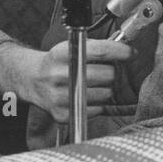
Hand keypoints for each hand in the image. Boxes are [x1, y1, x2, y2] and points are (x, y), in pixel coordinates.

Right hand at [0, 39, 131, 123]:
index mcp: (62, 53)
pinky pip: (97, 110)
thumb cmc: (58, 62)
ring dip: (106, 89)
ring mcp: (60, 96)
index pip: (101, 51)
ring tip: (91, 84)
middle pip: (108, 74)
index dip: (121, 51)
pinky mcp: (63, 114)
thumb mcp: (71, 47)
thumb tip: (128, 50)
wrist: (31, 80)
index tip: (131, 53)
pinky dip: (97, 104)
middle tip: (103, 71)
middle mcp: (59, 74)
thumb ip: (97, 48)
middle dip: (111, 72)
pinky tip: (85, 96)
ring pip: (106, 94)